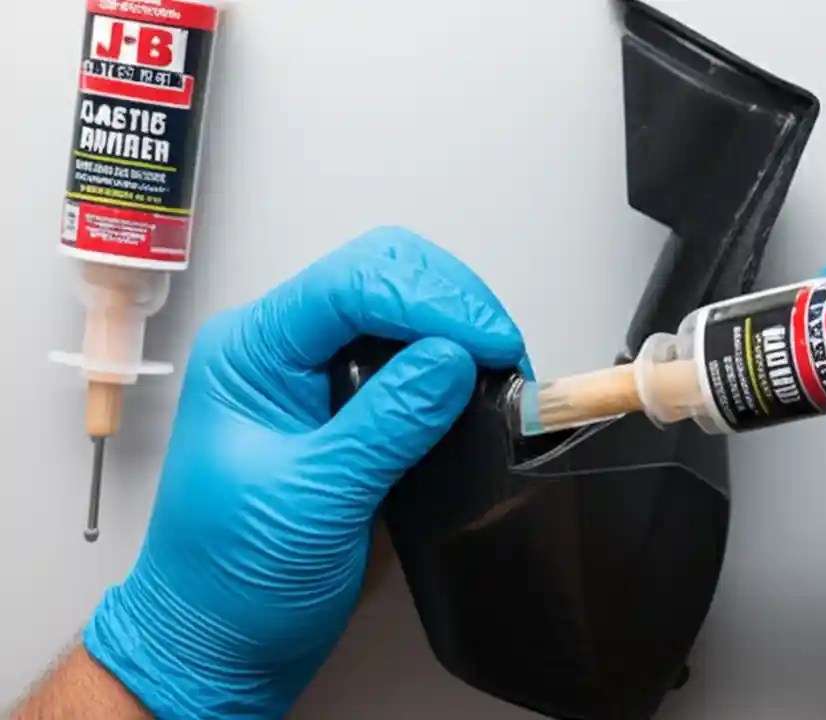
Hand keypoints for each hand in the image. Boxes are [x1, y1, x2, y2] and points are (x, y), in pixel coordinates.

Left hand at [82, 228, 525, 717]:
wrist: (223, 642)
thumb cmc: (235, 579)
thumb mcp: (313, 502)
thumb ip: (385, 424)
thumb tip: (454, 356)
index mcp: (253, 353)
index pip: (350, 285)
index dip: (431, 303)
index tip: (492, 345)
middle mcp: (284, 348)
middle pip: (381, 272)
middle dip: (451, 300)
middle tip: (504, 354)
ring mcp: (319, 373)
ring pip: (403, 304)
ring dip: (459, 325)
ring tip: (502, 372)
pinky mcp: (353, 405)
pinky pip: (412, 354)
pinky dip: (456, 360)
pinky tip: (481, 389)